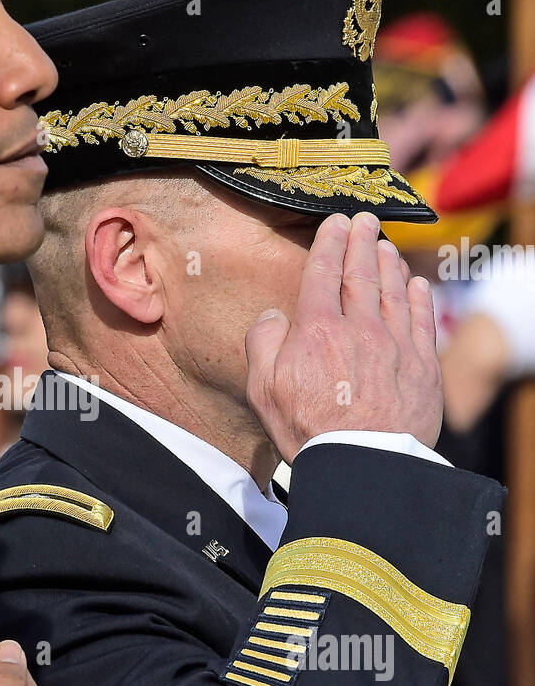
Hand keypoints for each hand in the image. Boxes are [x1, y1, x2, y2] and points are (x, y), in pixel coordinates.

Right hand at [244, 211, 442, 462]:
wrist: (362, 464)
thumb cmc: (307, 431)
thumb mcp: (263, 389)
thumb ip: (263, 343)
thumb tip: (274, 316)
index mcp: (317, 330)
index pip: (323, 273)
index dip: (329, 244)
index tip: (335, 223)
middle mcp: (359, 327)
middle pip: (362, 273)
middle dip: (362, 242)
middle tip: (364, 220)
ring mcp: (396, 345)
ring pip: (395, 291)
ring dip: (390, 264)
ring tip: (386, 246)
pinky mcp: (423, 367)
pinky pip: (423, 320)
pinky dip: (420, 297)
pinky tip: (417, 284)